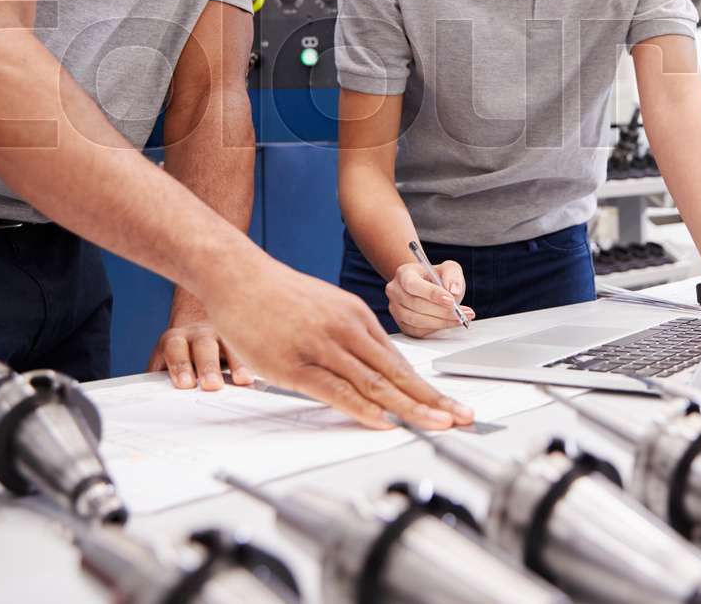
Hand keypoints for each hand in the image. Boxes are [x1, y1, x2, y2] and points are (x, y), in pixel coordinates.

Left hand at [148, 294, 252, 390]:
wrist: (199, 315)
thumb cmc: (182, 353)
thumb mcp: (166, 362)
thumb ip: (162, 380)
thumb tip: (162, 403)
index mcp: (176, 340)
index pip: (175, 350)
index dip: (180, 365)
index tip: (185, 384)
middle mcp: (200, 334)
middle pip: (204, 347)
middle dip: (208, 367)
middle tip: (211, 385)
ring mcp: (225, 332)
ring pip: (231, 344)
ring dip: (237, 362)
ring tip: (243, 380)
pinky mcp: (243, 336)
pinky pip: (250, 345)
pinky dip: (254, 359)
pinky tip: (262, 369)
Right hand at [201, 252, 473, 429]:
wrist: (238, 276)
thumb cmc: (280, 295)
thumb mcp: (328, 307)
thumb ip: (351, 336)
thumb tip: (375, 367)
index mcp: (357, 316)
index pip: (401, 361)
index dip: (429, 388)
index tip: (452, 406)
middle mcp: (346, 330)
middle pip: (397, 373)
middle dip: (433, 400)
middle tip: (461, 418)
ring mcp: (322, 347)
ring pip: (374, 383)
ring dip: (409, 408)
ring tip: (436, 425)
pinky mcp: (295, 364)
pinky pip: (336, 390)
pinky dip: (363, 408)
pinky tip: (383, 420)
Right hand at [386, 260, 473, 337]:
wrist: (427, 286)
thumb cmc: (436, 276)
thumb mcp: (448, 268)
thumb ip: (452, 275)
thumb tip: (453, 291)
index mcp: (404, 273)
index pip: (413, 285)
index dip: (432, 294)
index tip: (452, 301)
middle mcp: (395, 291)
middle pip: (416, 305)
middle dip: (442, 311)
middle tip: (463, 313)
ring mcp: (395, 309)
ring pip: (417, 320)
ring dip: (441, 322)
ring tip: (461, 319)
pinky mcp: (401, 324)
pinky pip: (417, 331)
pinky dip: (435, 329)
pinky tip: (449, 323)